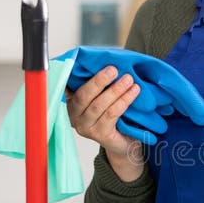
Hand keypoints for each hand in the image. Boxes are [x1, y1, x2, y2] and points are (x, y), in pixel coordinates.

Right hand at [66, 66, 143, 181]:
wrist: (124, 142)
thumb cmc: (112, 113)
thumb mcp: (103, 96)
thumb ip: (99, 83)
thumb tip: (107, 60)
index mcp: (71, 102)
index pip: (70, 86)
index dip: (77, 75)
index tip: (89, 62)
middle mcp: (74, 116)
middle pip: (84, 95)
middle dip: (99, 81)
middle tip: (114, 69)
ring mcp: (85, 127)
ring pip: (99, 105)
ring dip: (115, 90)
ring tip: (129, 79)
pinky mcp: (99, 135)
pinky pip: (111, 114)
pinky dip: (124, 101)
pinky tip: (133, 92)